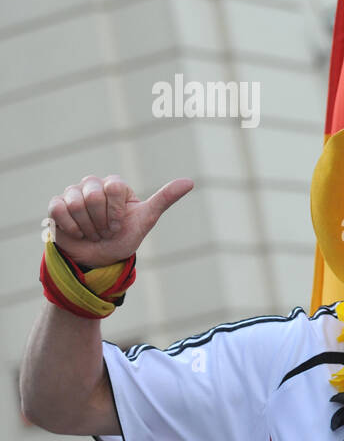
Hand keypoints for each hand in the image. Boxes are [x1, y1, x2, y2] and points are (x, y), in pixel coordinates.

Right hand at [47, 175, 192, 267]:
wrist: (100, 259)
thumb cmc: (124, 237)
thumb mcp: (147, 219)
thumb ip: (165, 198)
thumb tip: (190, 181)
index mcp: (115, 185)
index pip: (114, 187)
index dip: (116, 211)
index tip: (119, 224)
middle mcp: (93, 184)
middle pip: (94, 195)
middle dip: (102, 221)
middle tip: (105, 230)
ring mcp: (72, 193)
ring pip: (76, 203)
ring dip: (88, 227)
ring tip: (93, 233)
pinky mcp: (56, 205)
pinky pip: (58, 209)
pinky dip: (71, 227)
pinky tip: (78, 233)